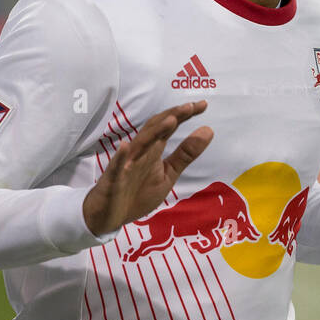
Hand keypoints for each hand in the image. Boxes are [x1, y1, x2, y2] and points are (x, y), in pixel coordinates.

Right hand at [82, 101, 213, 236]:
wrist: (111, 215)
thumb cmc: (138, 192)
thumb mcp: (168, 174)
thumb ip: (185, 154)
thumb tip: (208, 130)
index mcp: (153, 149)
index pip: (169, 126)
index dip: (184, 115)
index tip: (203, 104)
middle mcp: (140, 152)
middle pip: (155, 129)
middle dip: (171, 116)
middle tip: (190, 106)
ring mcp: (126, 164)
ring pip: (140, 144)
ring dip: (154, 132)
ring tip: (171, 120)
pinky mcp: (113, 179)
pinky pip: (116, 167)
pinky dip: (121, 157)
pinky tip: (125, 147)